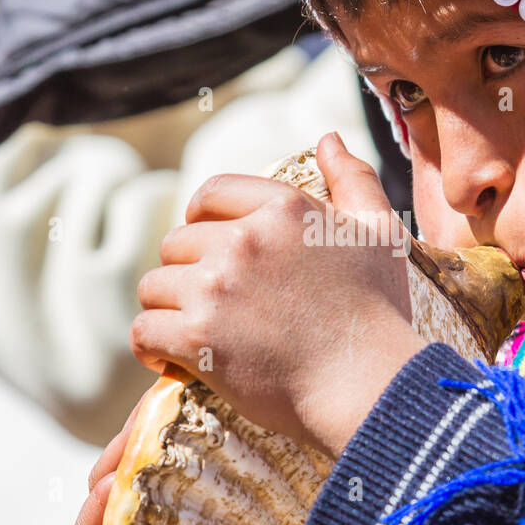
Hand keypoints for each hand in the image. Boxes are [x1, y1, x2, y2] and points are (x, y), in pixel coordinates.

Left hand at [131, 132, 427, 458]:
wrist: (371, 386)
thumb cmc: (380, 313)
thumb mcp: (380, 232)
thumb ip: (353, 178)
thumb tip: (328, 137)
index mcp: (282, 207)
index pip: (210, 195)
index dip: (202, 220)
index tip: (208, 249)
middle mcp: (243, 239)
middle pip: (176, 243)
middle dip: (186, 272)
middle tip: (209, 303)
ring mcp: (216, 287)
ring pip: (154, 286)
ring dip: (167, 310)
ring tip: (191, 332)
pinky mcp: (197, 336)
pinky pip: (145, 330)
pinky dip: (151, 347)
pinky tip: (169, 358)